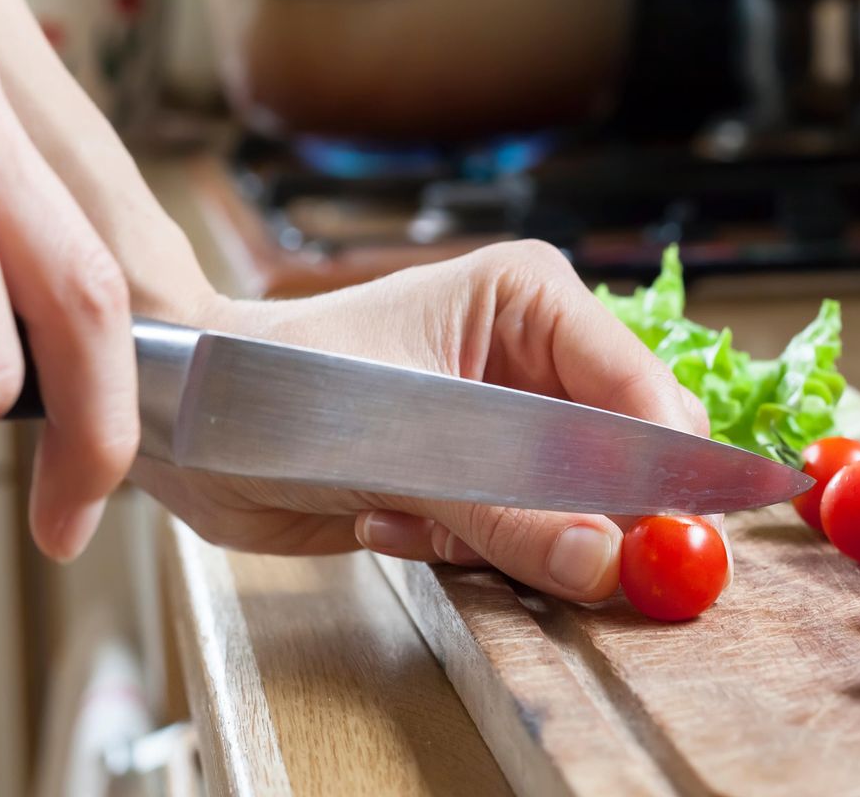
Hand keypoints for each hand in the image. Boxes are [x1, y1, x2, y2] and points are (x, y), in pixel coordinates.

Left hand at [130, 241, 712, 601]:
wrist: (187, 422)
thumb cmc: (277, 387)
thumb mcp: (404, 450)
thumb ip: (512, 512)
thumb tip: (610, 561)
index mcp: (531, 299)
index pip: (644, 393)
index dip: (665, 476)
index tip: (671, 546)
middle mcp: (534, 354)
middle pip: (623, 460)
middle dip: (569, 517)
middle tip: (516, 543)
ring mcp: (508, 421)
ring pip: (575, 513)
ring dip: (495, 537)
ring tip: (409, 511)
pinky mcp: (477, 477)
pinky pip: (520, 539)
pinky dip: (459, 549)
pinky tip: (387, 518)